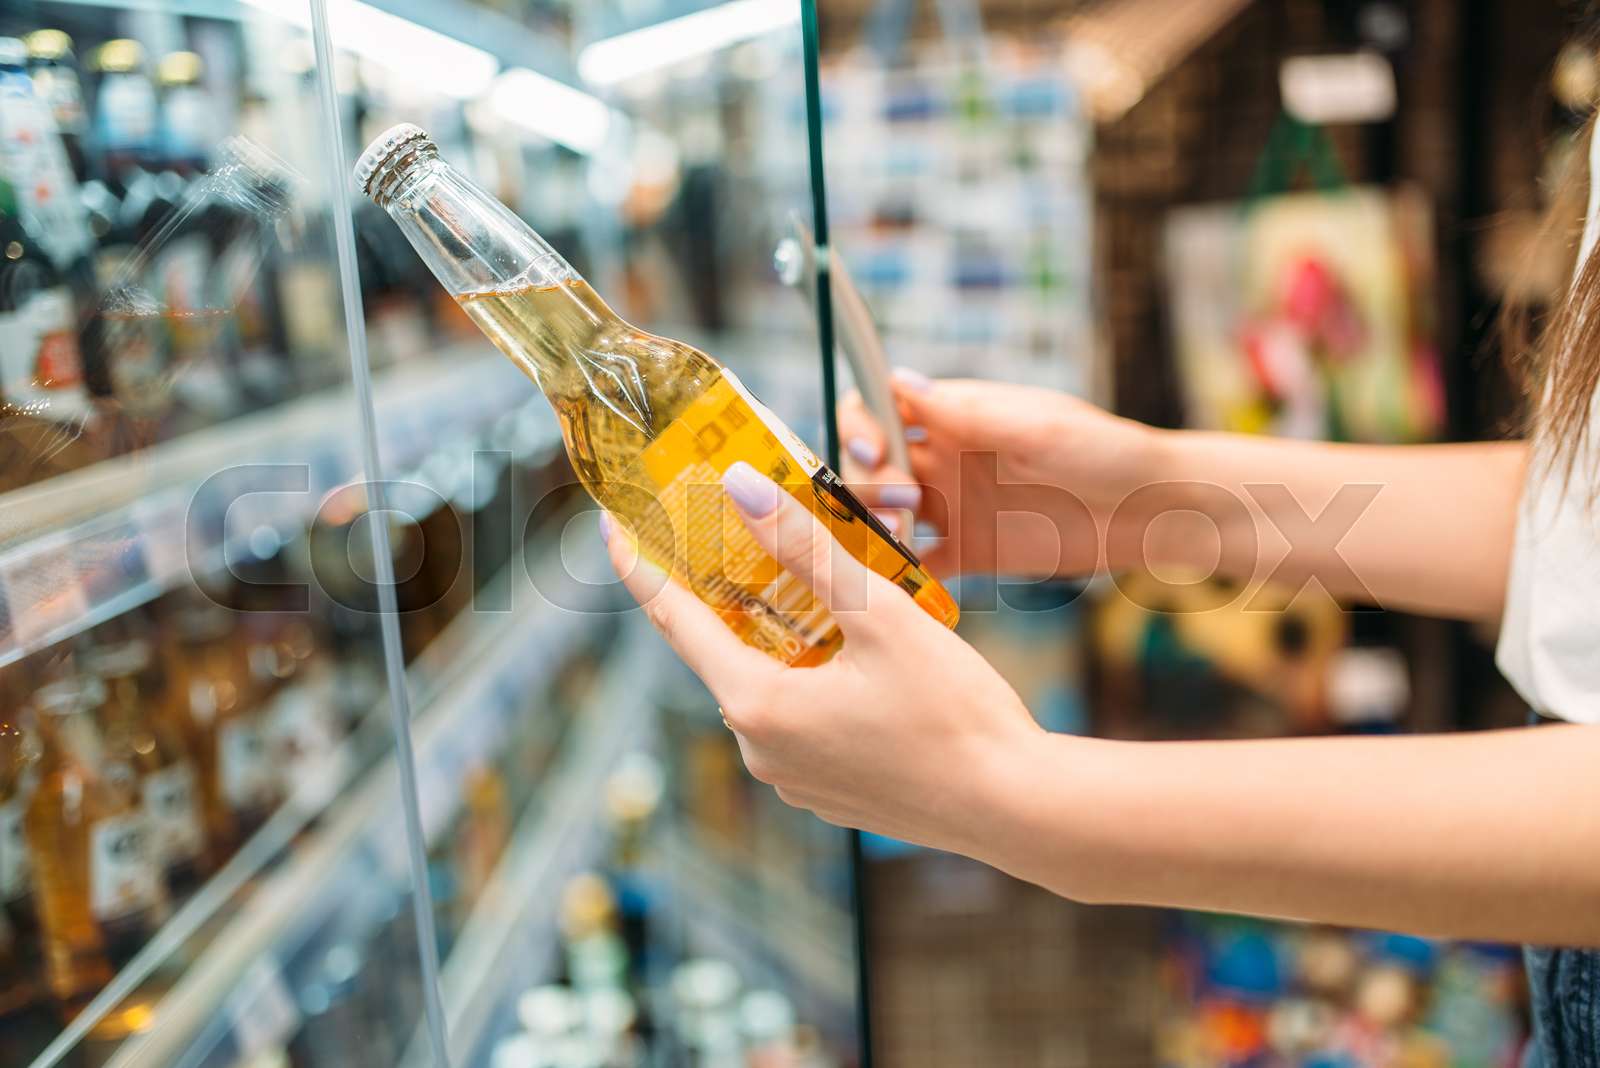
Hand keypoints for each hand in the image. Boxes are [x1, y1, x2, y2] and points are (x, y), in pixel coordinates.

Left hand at [601, 461, 1042, 856]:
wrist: (1014, 806)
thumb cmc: (954, 713)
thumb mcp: (881, 614)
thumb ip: (807, 548)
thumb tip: (741, 487)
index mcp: (758, 704)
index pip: (675, 621)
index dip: (641, 566)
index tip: (613, 524)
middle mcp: (760, 747)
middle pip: (721, 650)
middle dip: (723, 591)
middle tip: (729, 533)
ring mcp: (791, 776)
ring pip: (764, 682)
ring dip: (773, 633)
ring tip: (803, 582)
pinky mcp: (826, 789)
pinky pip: (796, 717)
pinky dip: (804, 674)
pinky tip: (846, 648)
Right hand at [839, 371, 1161, 577]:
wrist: (1151, 510)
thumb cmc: (1105, 451)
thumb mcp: (1036, 427)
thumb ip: (966, 413)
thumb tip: (897, 378)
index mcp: (955, 415)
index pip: (879, 408)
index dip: (859, 425)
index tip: (871, 450)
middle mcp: (944, 458)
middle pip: (870, 464)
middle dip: (865, 482)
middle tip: (902, 505)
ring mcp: (954, 507)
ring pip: (883, 514)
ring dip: (872, 527)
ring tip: (897, 541)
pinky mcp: (970, 552)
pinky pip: (916, 565)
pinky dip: (896, 574)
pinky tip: (894, 585)